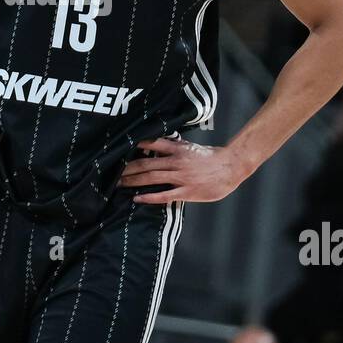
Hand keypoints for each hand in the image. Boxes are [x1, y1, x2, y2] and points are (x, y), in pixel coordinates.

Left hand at [118, 137, 244, 204]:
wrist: (232, 166)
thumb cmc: (212, 157)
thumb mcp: (191, 147)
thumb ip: (175, 147)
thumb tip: (159, 144)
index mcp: (177, 148)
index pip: (151, 143)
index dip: (134, 146)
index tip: (118, 149)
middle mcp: (176, 161)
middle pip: (145, 163)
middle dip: (126, 168)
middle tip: (111, 173)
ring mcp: (181, 177)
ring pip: (151, 178)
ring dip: (133, 181)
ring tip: (118, 185)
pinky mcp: (187, 191)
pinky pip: (164, 195)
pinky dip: (149, 197)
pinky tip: (137, 199)